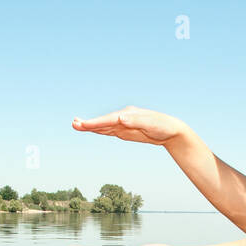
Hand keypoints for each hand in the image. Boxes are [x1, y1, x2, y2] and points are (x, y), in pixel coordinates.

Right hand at [71, 106, 185, 145]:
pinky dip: (100, 130)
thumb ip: (135, 121)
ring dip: (91, 126)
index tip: (84, 125)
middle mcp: (123, 117)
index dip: (95, 123)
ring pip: (104, 126)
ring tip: (76, 125)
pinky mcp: (125, 131)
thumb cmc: (163, 126)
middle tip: (73, 123)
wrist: (171, 130)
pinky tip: (92, 130)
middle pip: (103, 122)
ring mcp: (123, 124)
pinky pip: (109, 131)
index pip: (109, 120)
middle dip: (89, 124)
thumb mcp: (151, 124)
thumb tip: (121, 118)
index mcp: (128, 114)